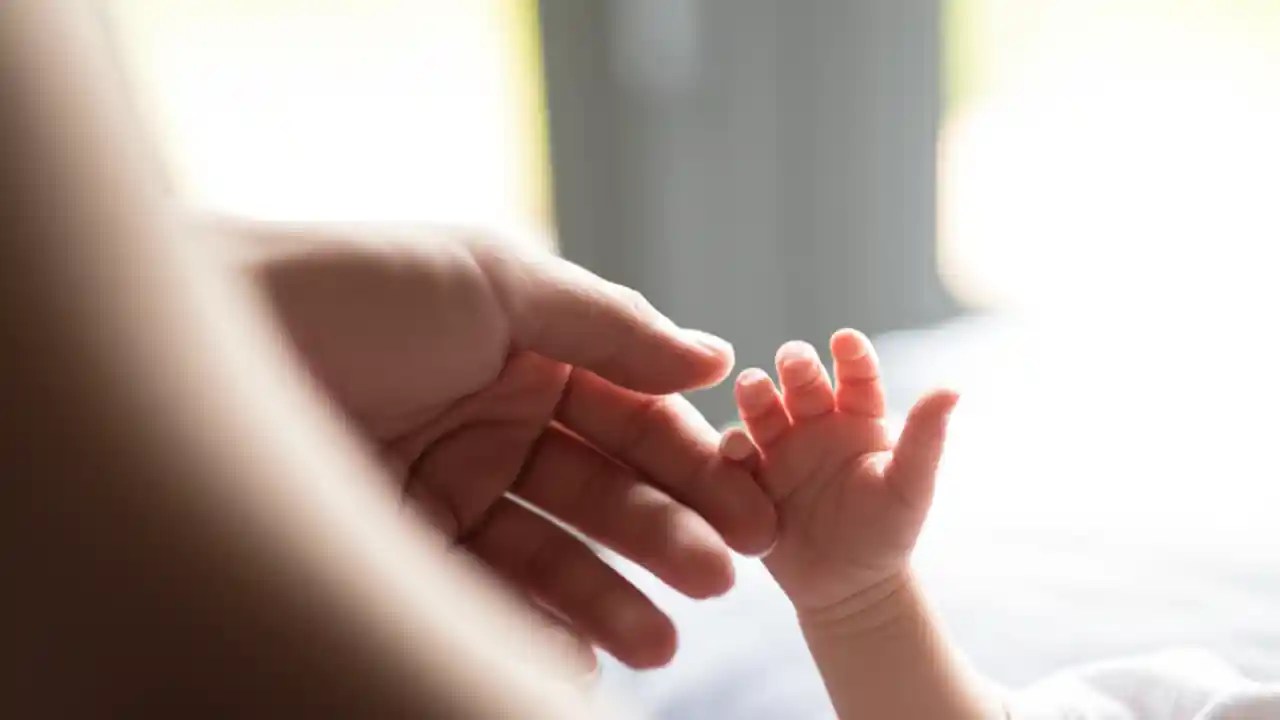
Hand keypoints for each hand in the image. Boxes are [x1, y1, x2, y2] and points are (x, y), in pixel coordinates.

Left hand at [234, 221, 776, 667]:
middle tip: (717, 580)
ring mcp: (448, 490)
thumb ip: (610, 325)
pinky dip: (532, 629)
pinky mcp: (399, 550)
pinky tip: (573, 656)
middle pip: (600, 492)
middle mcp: (494, 423)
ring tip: (660, 641)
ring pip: (551, 554)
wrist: (211, 340)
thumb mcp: (496, 282)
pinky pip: (481, 598)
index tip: (750, 511)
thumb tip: (717, 355)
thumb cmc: (355, 290)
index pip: (630, 415)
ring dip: (611, 597)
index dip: (691, 462)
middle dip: (664, 535)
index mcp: (528, 353)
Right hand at [720, 329, 956, 617]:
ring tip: (754, 388)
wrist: (848, 591)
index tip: (845, 340)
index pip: (855, 376)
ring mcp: (779, 451)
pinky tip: (739, 448)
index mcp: (858, 418)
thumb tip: (952, 388)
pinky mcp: (750, 481)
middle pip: (801, 384)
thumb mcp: (910, 487)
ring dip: (756, 396)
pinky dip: (733, 447)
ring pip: (762, 411)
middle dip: (796, 368)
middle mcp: (814, 425)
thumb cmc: (887, 534)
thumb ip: (925, 439)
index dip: (851, 356)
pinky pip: (736, 458)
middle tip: (793, 360)